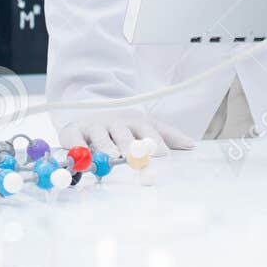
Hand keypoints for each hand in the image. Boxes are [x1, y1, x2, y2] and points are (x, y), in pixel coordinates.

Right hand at [58, 111, 195, 158]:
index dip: (154, 141)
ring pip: (100, 135)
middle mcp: (115, 122)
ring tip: (112, 155)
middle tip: (136, 156)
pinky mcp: (74, 131)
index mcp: (135, 121)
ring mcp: (95, 126)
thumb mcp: (146, 127)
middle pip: (124, 133)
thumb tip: (191, 145)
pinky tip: (81, 155)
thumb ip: (167, 136)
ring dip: (106, 145)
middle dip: (131, 145)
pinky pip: (74, 138)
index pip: (147, 130)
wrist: (89, 111)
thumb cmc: (122, 125)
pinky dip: (76, 147)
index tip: (162, 154)